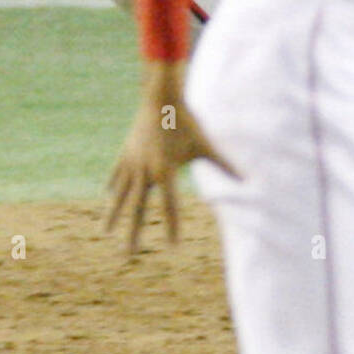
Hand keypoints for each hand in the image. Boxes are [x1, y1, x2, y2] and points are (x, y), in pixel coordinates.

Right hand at [106, 61, 238, 253]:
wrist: (161, 98)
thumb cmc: (186, 122)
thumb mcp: (206, 145)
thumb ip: (225, 164)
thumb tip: (248, 179)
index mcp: (166, 172)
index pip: (170, 207)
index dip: (173, 227)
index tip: (173, 246)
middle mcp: (146, 172)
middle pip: (138, 209)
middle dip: (133, 233)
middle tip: (129, 255)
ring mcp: (132, 163)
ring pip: (121, 195)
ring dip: (113, 214)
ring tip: (105, 232)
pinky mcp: (126, 152)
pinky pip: (118, 174)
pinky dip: (113, 185)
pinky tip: (108, 195)